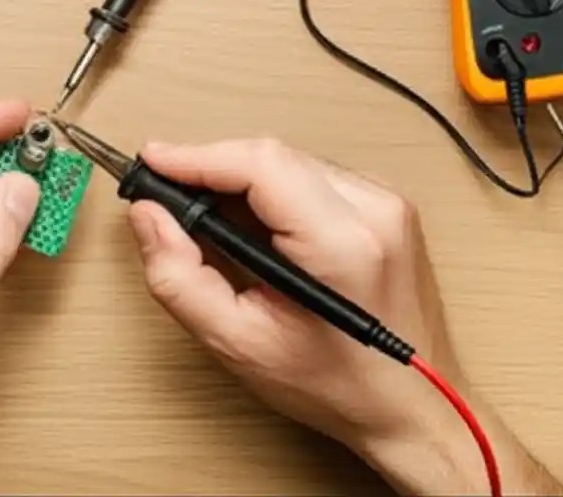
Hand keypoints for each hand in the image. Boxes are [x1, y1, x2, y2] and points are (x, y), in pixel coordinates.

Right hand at [127, 139, 562, 495]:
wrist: (415, 406)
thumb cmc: (336, 386)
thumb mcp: (239, 344)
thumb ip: (180, 278)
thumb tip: (148, 218)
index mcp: (344, 245)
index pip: (261, 165)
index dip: (198, 156)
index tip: (151, 163)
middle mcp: (375, 210)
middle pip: (273, 156)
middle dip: (211, 169)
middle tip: (166, 198)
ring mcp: (388, 202)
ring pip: (291, 162)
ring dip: (242, 181)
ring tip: (206, 219)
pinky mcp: (388, 205)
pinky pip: (313, 176)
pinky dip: (273, 192)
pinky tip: (255, 228)